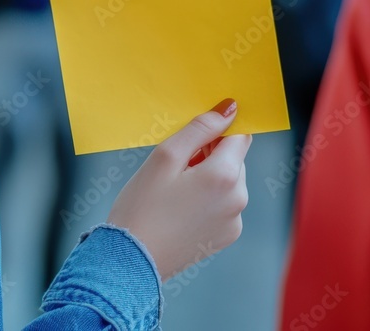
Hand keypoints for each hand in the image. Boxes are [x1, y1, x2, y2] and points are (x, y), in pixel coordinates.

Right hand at [107, 99, 251, 280]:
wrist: (131, 259)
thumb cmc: (142, 204)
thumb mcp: (165, 156)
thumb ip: (200, 128)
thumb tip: (230, 109)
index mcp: (224, 175)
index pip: (238, 136)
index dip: (215, 133)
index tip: (191, 142)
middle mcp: (238, 198)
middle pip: (234, 159)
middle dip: (210, 155)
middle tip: (175, 167)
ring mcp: (234, 220)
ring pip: (229, 181)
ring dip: (209, 177)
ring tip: (174, 190)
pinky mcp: (227, 236)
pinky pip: (224, 204)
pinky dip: (208, 199)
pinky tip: (180, 208)